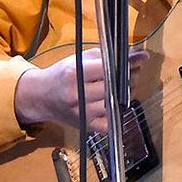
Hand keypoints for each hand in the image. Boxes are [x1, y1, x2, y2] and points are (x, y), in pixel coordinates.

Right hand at [15, 48, 145, 133]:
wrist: (42, 96)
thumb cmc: (62, 74)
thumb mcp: (80, 59)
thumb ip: (107, 56)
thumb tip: (137, 56)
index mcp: (75, 74)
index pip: (109, 69)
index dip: (128, 63)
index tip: (140, 59)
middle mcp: (78, 94)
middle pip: (116, 87)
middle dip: (130, 78)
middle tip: (133, 72)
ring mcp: (84, 112)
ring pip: (117, 103)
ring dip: (126, 94)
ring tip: (123, 86)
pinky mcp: (87, 126)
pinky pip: (112, 122)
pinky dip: (118, 112)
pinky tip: (115, 103)